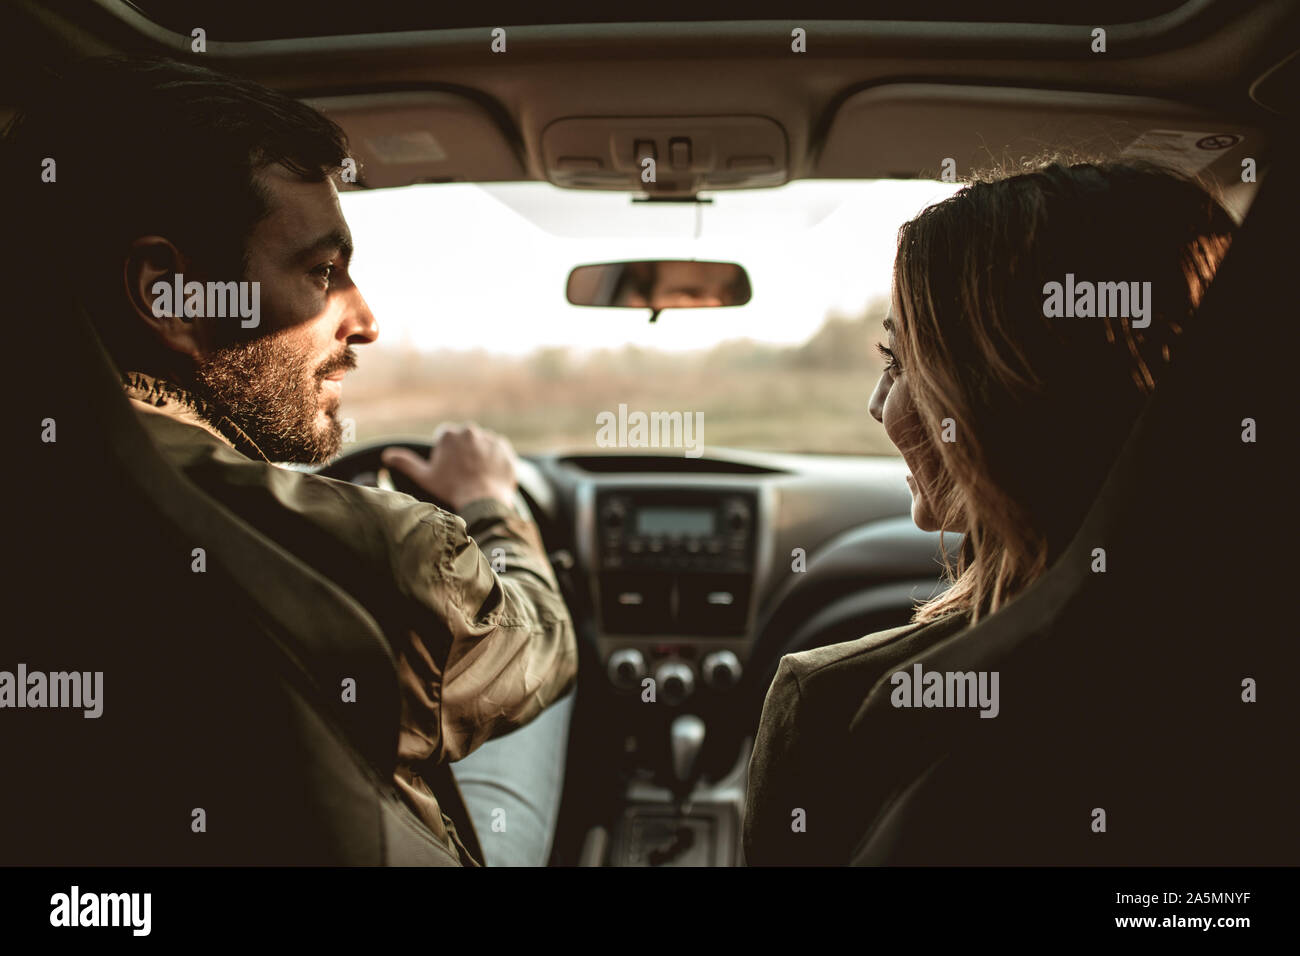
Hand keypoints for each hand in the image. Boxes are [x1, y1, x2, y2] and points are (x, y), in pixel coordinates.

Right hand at [381, 423, 517, 510]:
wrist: (483, 500)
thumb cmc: (451, 489)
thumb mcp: (425, 477)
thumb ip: (406, 462)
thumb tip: (386, 455)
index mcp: (449, 434)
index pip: (446, 438)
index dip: (446, 454)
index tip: (449, 469)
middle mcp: (470, 430)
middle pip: (464, 440)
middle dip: (463, 453)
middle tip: (463, 474)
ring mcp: (489, 438)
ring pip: (481, 445)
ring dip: (479, 455)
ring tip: (477, 476)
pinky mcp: (505, 447)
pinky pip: (498, 451)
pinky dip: (494, 461)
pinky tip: (489, 475)